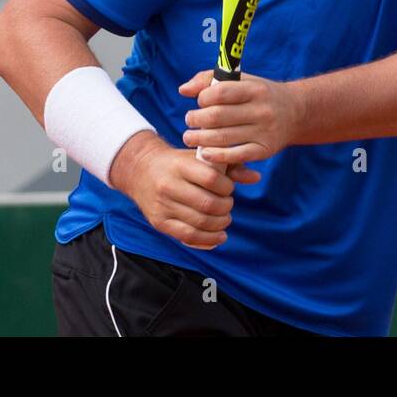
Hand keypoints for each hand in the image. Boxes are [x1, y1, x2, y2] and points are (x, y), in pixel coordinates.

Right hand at [108, 130, 260, 249]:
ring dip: (219, 224)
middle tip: (227, 205)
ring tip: (224, 219)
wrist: (140, 170)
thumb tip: (255, 177)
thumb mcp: (201, 156)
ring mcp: (162, 206)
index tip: (229, 188)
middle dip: (225, 208)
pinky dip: (207, 240)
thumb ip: (229, 165)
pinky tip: (218, 236)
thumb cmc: (179, 162)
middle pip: (207, 204)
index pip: (211, 178)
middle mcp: (169, 185)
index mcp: (180, 165)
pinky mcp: (159, 222)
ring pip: (199, 223)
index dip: (227, 187)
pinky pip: (187, 237)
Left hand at [178, 70, 303, 166]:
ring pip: (223, 138)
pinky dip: (216, 156)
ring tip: (189, 137)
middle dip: (196, 119)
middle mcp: (261, 110)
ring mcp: (264, 131)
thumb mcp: (242, 80)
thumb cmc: (259, 95)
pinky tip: (204, 153)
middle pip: (218, 116)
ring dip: (199, 139)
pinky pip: (236, 156)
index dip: (203, 98)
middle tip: (189, 121)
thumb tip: (183, 90)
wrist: (296, 112)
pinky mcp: (265, 150)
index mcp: (255, 89)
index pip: (220, 92)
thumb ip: (209, 80)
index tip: (200, 102)